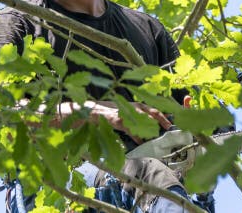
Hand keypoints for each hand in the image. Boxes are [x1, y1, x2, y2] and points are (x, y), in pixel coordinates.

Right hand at [51, 100, 171, 142]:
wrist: (72, 111)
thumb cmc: (91, 117)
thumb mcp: (112, 121)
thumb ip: (126, 127)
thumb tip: (141, 137)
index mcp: (123, 104)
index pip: (144, 105)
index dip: (157, 111)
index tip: (169, 120)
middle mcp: (119, 103)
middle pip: (143, 106)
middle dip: (157, 114)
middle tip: (168, 126)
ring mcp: (113, 109)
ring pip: (133, 112)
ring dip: (147, 121)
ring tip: (157, 130)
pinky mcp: (105, 116)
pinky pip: (120, 121)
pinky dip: (130, 128)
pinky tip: (138, 137)